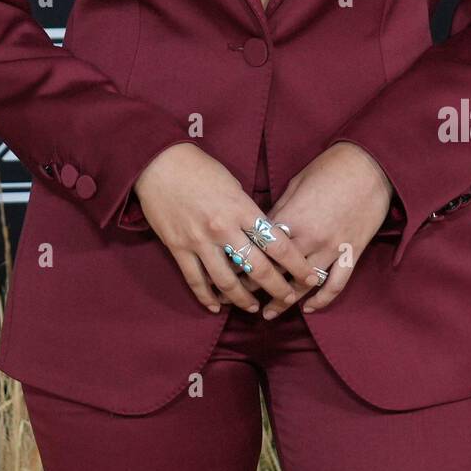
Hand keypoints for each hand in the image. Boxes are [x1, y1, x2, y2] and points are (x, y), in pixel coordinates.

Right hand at [133, 143, 318, 314]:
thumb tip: (261, 233)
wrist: (159, 163)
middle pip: (258, 269)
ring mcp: (199, 241)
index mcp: (242, 208)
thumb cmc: (199, 168)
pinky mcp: (178, 248)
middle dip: (277, 289)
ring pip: (228, 282)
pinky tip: (217, 306)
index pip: (278, 244)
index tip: (311, 277)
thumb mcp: (233, 183)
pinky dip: (207, 297)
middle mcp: (223, 228)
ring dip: (244, 300)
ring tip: (253, 307)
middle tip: (288, 299)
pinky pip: (196, 281)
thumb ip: (247, 210)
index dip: (297, 265)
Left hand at [244, 141, 394, 318]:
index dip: (242, 260)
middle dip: (258, 286)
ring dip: (285, 301)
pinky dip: (322, 299)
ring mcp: (333, 248)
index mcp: (292, 219)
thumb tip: (263, 228)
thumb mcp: (296, 183)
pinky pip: (336, 283)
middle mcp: (310, 239)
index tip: (227, 272)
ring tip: (269, 313)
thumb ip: (279, 210)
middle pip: (278, 271)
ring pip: (304, 284)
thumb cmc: (330, 168)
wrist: (370, 165)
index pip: (260, 247)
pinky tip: (308, 308)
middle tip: (241, 298)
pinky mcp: (352, 252)